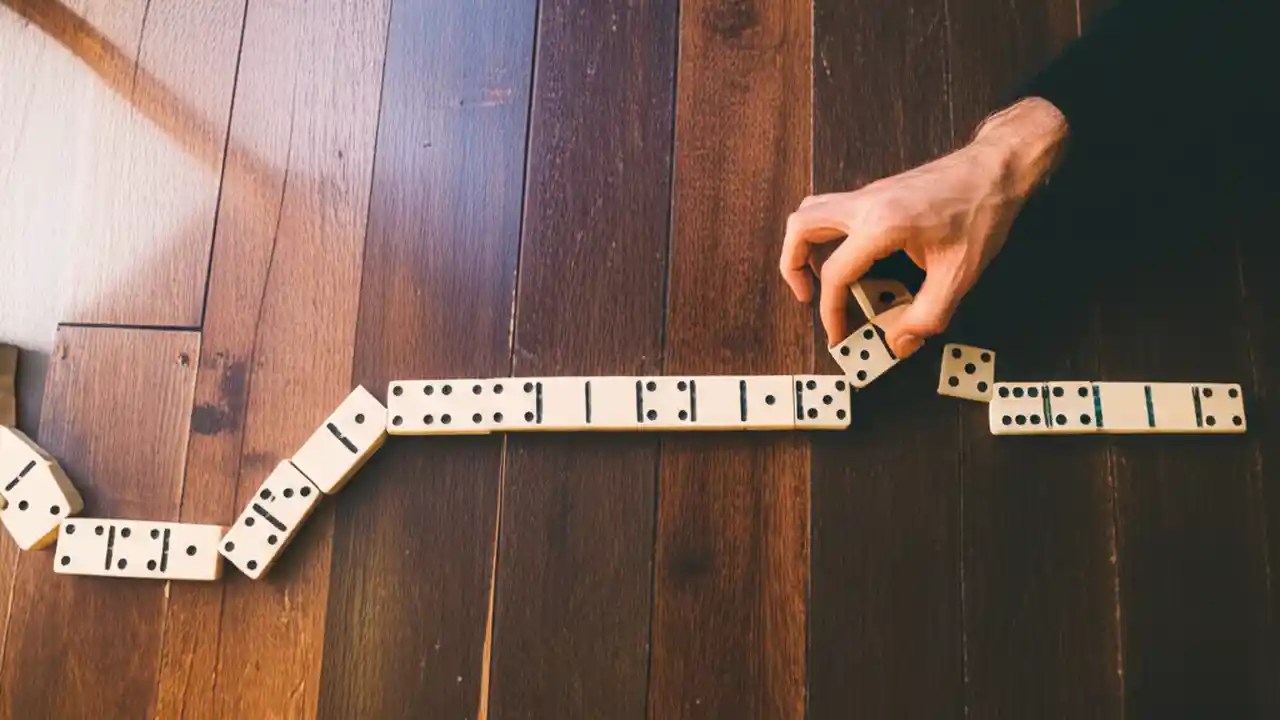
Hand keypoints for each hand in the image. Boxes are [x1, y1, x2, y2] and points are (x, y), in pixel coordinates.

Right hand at [780, 97, 1068, 356]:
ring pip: (812, 211)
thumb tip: (898, 344)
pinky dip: (828, 234)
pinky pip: (835, 209)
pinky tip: (853, 258)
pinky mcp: (878, 192)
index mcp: (880, 225)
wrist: (998, 168)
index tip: (839, 335)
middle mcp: (865, 204)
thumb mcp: (959, 274)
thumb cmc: (981, 213)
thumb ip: (926, 316)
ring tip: (818, 276)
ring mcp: (869, 194)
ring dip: (804, 244)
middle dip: (792, 265)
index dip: (831, 312)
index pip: (835, 274)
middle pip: (801, 226)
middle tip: (807, 296)